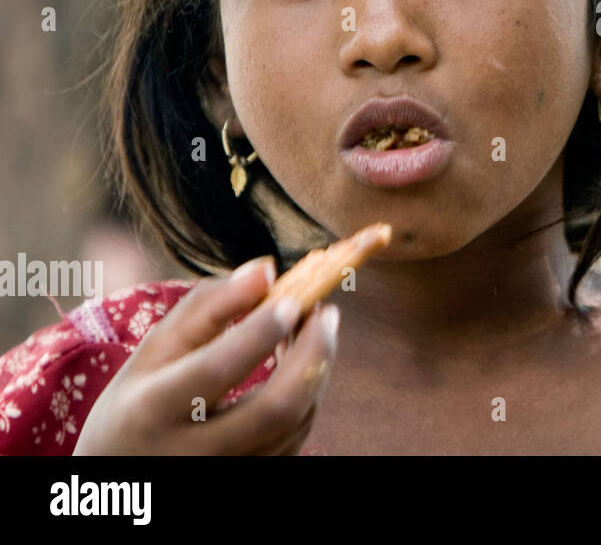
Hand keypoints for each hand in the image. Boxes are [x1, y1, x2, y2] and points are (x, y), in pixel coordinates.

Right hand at [73, 256, 338, 454]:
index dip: (259, 332)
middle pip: (275, 407)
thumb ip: (208, 306)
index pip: (215, 370)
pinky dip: (308, 392)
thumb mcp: (155, 352)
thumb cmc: (139, 401)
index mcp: (152, 411)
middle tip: (326, 312)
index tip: (291, 299)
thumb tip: (265, 269)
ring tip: (316, 326)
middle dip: (312, 353)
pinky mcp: (252, 479)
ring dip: (317, 367)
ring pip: (295, 421)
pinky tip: (303, 361)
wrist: (126, 474)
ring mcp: (226, 473)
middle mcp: (192, 452)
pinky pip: (296, 436)